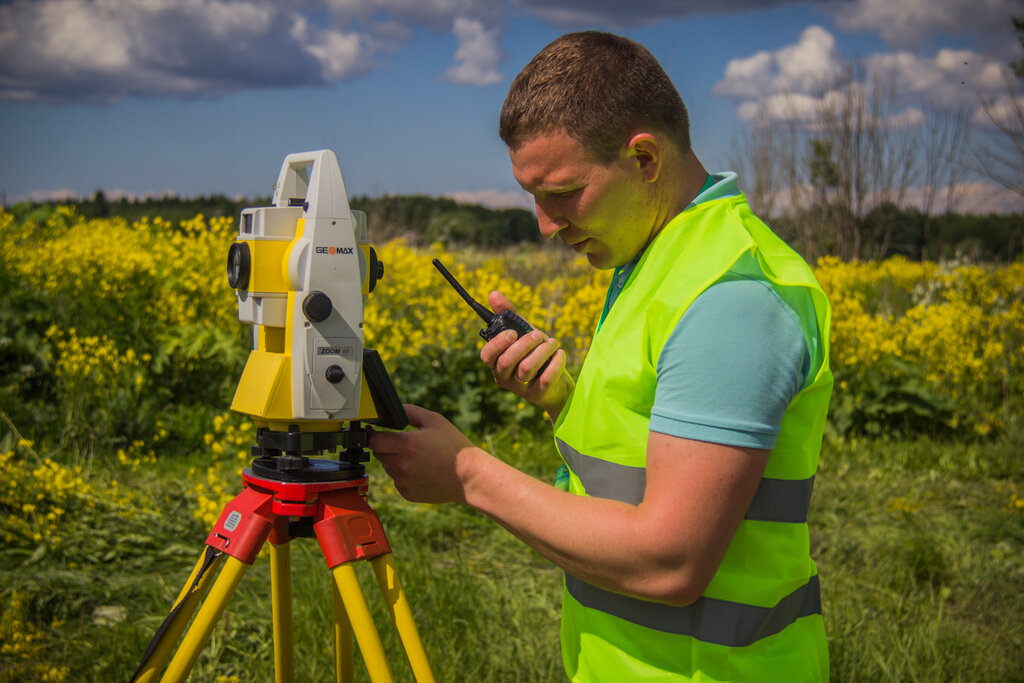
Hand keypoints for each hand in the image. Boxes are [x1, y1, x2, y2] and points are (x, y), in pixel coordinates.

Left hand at [367, 404, 479, 503]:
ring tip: (418, 458)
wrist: (470, 476)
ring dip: (395, 461)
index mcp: (407, 445)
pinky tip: (421, 471)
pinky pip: (397, 481)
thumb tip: (391, 411)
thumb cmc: (455, 447)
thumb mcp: (434, 420)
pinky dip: (404, 476)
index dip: (372, 434)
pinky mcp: (408, 494)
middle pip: (378, 453)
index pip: (373, 440)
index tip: (375, 431)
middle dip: (386, 447)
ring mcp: (404, 482)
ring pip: (388, 468)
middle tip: (404, 444)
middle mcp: (402, 465)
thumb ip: (409, 411)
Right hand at [480, 291, 574, 419]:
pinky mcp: (539, 395)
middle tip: (539, 334)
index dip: (497, 343)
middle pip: (505, 362)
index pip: (486, 356)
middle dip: (524, 343)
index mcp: (497, 363)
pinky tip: (560, 354)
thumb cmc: (536, 356)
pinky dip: (556, 363)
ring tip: (552, 342)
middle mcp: (505, 378)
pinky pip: (546, 379)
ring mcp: (521, 389)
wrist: (558, 384)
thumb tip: (493, 294)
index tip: (513, 332)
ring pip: (526, 369)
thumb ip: (509, 316)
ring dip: (542, 350)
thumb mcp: (524, 334)